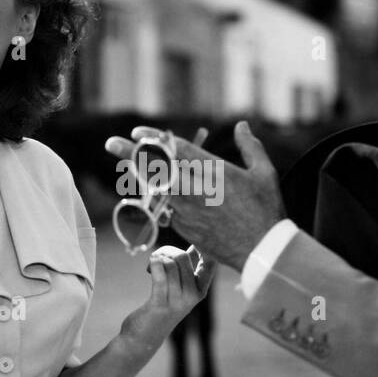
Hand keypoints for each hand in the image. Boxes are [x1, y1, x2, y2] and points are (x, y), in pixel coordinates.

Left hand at [105, 121, 285, 270]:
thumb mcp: (264, 173)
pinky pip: (166, 210)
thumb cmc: (266, 210)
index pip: (176, 149)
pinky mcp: (185, 229)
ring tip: (123, 164)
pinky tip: (151, 191)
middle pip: (156, 168)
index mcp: (213, 172)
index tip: (138, 133)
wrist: (262, 252)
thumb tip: (241, 125)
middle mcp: (195, 190)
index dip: (155, 139)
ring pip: (155, 189)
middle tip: (110, 143)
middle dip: (131, 154)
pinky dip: (157, 198)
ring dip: (138, 175)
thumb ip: (250, 146)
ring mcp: (187, 211)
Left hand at [120, 245, 216, 352]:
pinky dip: (154, 264)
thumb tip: (198, 245)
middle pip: (183, 258)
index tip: (194, 234)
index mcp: (200, 291)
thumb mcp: (179, 289)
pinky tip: (150, 264)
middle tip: (158, 258)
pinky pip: (160, 275)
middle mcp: (192, 296)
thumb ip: (189, 269)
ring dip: (157, 258)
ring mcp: (177, 302)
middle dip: (168, 251)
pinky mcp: (160, 304)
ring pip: (170, 264)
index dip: (204, 245)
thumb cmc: (161, 307)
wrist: (144, 337)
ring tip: (152, 265)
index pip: (211, 262)